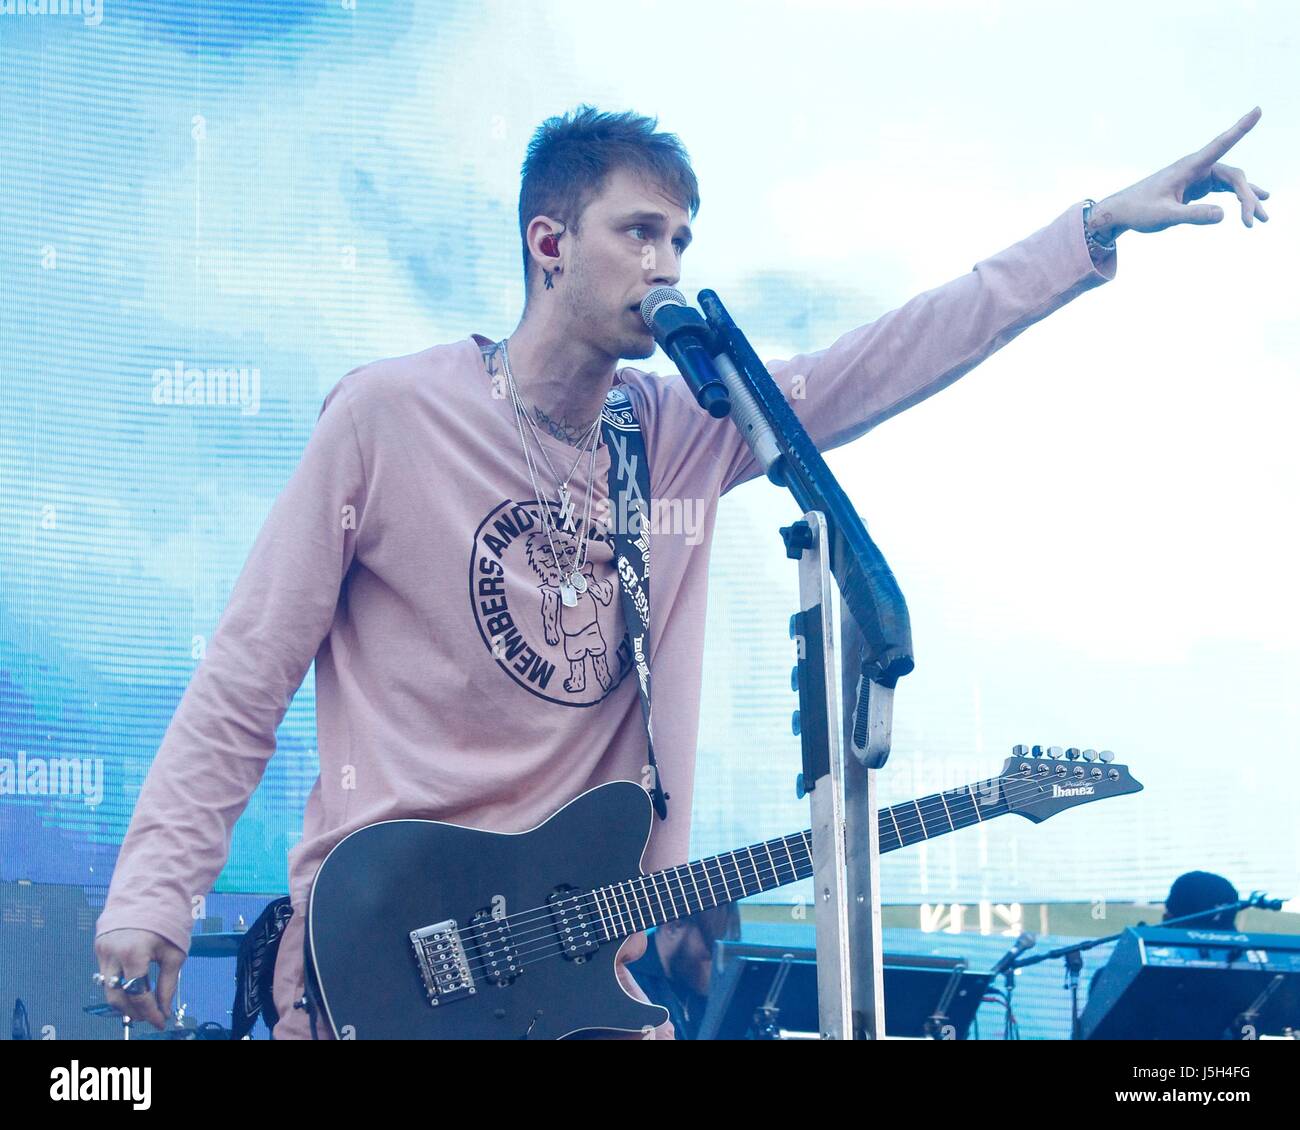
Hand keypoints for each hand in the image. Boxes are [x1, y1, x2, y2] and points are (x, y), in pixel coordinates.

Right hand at [94, 928, 185, 1030]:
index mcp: (133, 953)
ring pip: (108, 988)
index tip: (160, 1022)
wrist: (150, 892)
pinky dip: (119, 984)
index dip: (150, 1012)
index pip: (138, 994)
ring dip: (125, 1001)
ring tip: (143, 1006)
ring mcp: (101, 950)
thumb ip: (167, 984)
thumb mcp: (174, 953)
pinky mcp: (99, 946)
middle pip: (117, 996)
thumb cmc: (167, 921)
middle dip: (133, 1011)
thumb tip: (165, 1009)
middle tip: (149, 1017)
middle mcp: (112, 953)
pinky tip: (134, 987)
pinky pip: (106, 973)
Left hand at [1090, 107, 1269, 240]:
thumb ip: (1192, 215)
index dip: (1240, 128)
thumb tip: (1223, 215)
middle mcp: (1197, 168)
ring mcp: (1198, 177)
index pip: (1220, 144)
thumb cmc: (1139, 211)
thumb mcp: (1165, 216)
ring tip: (1263, 218)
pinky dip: (1237, 198)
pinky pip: (1224, 189)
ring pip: (1231, 184)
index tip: (1257, 111)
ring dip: (1246, 200)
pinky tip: (1251, 206)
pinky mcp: (1197, 187)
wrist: (1122, 212)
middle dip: (1247, 197)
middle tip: (1256, 220)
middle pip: (1233, 177)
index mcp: (1189, 167)